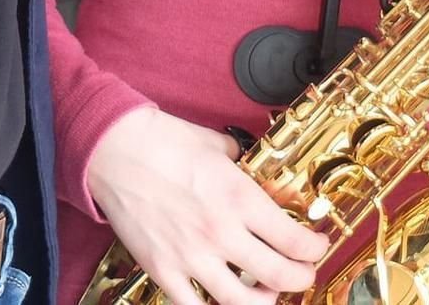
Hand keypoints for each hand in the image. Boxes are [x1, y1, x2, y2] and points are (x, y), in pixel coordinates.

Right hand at [84, 107, 327, 304]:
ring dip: (265, 302)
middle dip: (301, 279)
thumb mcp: (216, 143)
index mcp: (240, 199)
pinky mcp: (163, 270)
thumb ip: (241, 162)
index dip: (314, 249)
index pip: (295, 241)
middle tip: (303, 273)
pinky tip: (221, 300)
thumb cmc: (162, 140)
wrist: (112, 148)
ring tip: (266, 292)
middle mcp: (222, 233)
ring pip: (243, 303)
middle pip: (280, 277)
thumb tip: (253, 168)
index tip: (316, 246)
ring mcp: (192, 257)